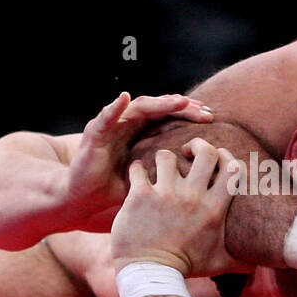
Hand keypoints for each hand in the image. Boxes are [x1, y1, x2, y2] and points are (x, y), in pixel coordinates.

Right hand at [64, 93, 212, 230]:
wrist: (85, 198)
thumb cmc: (118, 188)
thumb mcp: (151, 178)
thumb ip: (171, 171)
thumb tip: (206, 180)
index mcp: (143, 132)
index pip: (170, 116)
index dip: (189, 113)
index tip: (211, 116)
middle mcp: (129, 124)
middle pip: (159, 108)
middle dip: (182, 106)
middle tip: (204, 110)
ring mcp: (112, 127)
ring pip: (138, 108)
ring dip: (158, 103)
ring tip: (178, 101)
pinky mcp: (94, 134)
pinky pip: (104, 118)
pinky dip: (114, 107)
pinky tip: (124, 98)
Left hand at [111, 139, 243, 276]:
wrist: (151, 274)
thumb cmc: (185, 268)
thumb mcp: (218, 263)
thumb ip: (240, 261)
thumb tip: (258, 266)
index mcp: (214, 209)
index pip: (232, 168)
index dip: (226, 156)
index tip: (215, 160)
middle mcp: (193, 197)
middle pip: (206, 152)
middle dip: (198, 145)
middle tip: (187, 152)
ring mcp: (166, 194)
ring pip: (167, 156)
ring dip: (163, 158)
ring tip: (158, 167)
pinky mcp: (141, 196)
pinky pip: (138, 168)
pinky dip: (137, 169)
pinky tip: (137, 175)